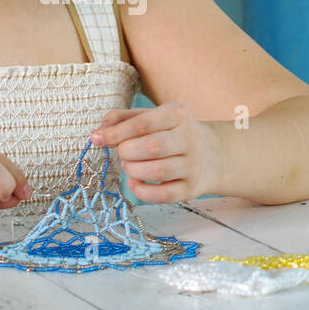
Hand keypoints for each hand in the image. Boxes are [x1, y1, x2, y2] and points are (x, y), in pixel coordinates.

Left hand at [90, 101, 223, 202]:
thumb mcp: (152, 117)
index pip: (144, 123)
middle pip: (153, 147)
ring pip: (158, 171)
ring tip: (129, 166)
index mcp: (178, 114)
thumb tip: (99, 131)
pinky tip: (134, 183)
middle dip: (127, 151)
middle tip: (122, 153)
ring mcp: (193, 165)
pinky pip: (163, 195)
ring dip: (133, 170)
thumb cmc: (171, 133)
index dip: (116, 132)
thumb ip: (123, 119)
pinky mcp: (192, 188)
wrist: (212, 154)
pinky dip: (142, 191)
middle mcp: (189, 138)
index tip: (96, 139)